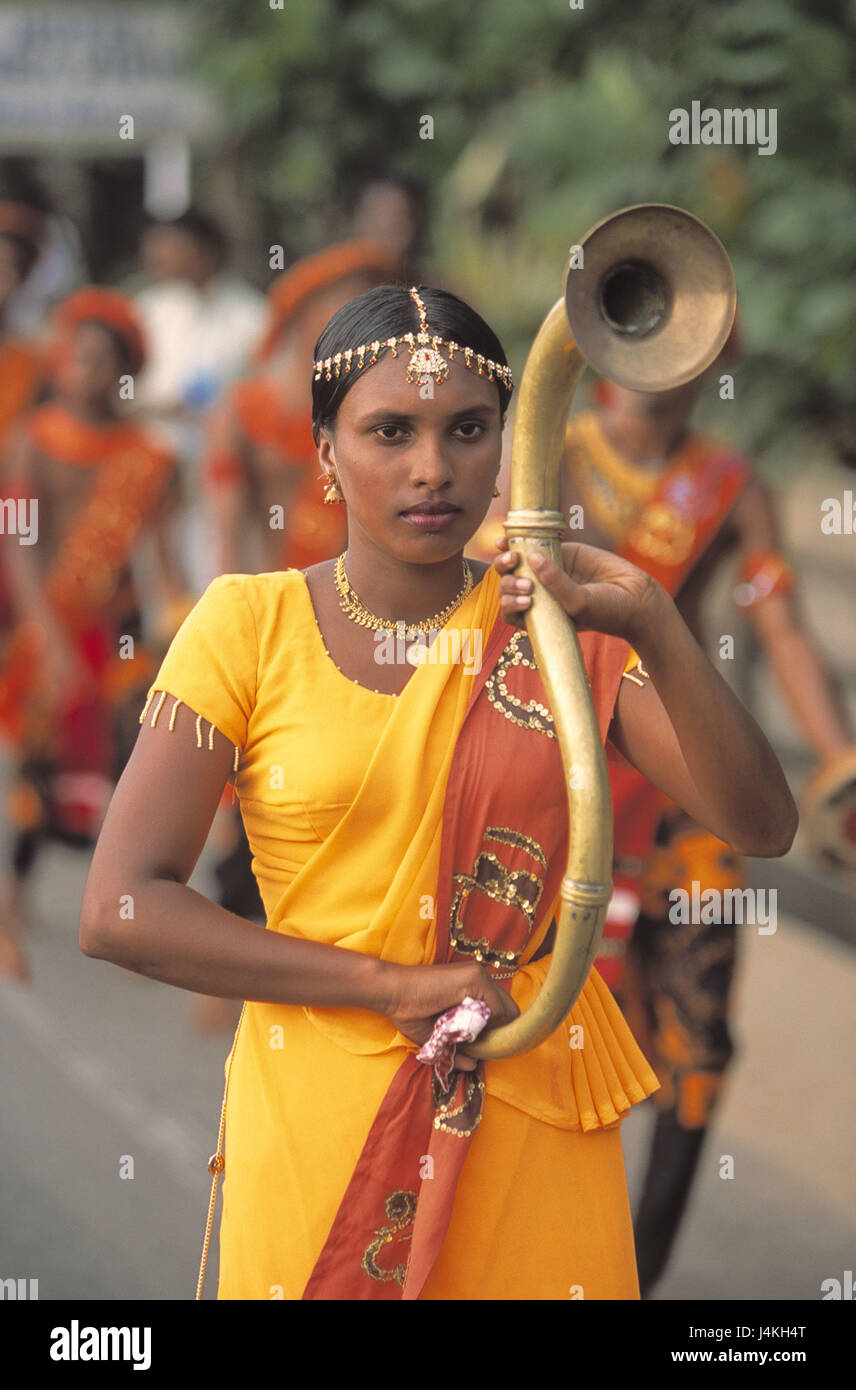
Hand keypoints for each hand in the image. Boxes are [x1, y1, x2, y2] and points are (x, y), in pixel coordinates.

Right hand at [378, 960, 519, 1071]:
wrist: (392, 993)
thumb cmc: (410, 1012)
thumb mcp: (439, 1036)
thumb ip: (457, 1050)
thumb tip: (473, 1065)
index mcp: (471, 988)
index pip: (500, 1012)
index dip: (493, 1032)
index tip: (478, 1046)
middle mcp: (479, 978)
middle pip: (508, 1012)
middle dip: (496, 1033)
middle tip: (476, 1045)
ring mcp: (479, 976)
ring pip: (505, 1011)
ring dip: (491, 1030)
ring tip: (466, 1037)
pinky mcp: (475, 979)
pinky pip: (497, 1008)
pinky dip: (486, 1024)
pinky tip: (463, 1027)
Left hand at [493, 537, 663, 645]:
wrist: (636, 597)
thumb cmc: (606, 611)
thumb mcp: (578, 603)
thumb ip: (554, 582)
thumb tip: (530, 555)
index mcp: (541, 616)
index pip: (512, 612)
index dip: (509, 604)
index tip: (525, 600)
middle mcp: (541, 594)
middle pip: (510, 586)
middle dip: (509, 582)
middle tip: (526, 582)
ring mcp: (549, 573)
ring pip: (516, 565)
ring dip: (506, 562)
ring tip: (514, 557)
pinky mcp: (561, 553)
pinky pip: (533, 546)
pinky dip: (516, 543)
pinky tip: (503, 541)